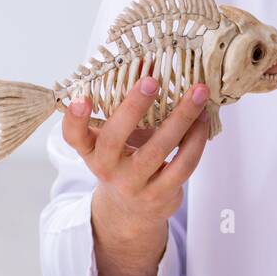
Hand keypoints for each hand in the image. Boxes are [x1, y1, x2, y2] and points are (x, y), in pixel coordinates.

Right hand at [62, 76, 210, 237]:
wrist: (131, 212)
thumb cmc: (124, 162)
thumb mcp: (116, 139)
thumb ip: (126, 107)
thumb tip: (147, 63)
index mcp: (91, 151)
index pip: (74, 136)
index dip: (75, 118)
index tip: (82, 98)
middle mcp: (107, 169)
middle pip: (115, 139)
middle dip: (133, 107)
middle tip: (151, 80)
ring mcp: (133, 184)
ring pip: (158, 149)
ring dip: (181, 118)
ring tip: (197, 93)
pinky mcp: (160, 194)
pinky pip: (183, 164)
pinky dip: (196, 139)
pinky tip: (202, 119)